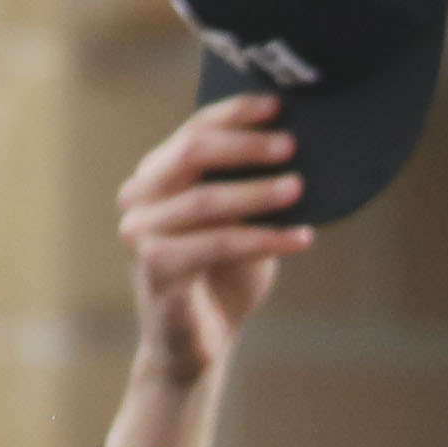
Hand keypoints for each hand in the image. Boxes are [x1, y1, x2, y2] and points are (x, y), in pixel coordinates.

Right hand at [95, 98, 311, 446]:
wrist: (198, 339)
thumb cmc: (224, 272)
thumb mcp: (243, 219)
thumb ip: (254, 183)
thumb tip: (305, 145)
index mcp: (159, 175)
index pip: (194, 129)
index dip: (236, 114)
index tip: (280, 107)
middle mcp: (141, 196)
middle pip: (192, 152)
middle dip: (246, 146)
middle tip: (293, 146)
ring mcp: (141, 231)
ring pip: (206, 199)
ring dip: (259, 193)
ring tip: (301, 190)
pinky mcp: (155, 267)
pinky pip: (216, 244)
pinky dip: (264, 239)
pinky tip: (304, 238)